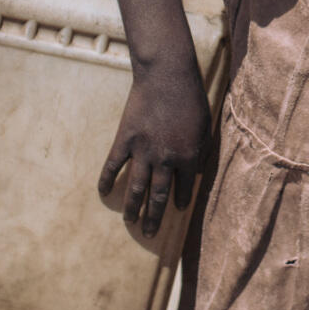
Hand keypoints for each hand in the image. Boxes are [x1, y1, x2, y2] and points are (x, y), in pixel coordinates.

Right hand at [98, 72, 209, 245]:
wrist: (166, 76)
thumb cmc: (191, 97)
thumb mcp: (205, 125)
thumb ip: (201, 149)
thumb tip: (197, 171)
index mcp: (188, 156)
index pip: (185, 187)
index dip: (181, 200)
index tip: (177, 209)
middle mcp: (165, 159)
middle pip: (159, 195)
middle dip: (155, 216)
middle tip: (150, 233)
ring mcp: (143, 151)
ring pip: (136, 187)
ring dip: (132, 207)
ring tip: (130, 221)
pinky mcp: (125, 139)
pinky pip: (113, 165)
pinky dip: (107, 180)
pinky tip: (103, 193)